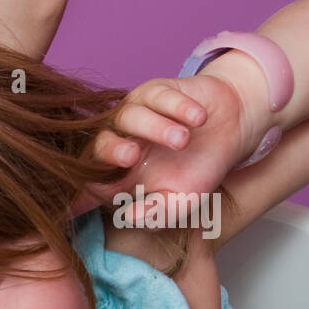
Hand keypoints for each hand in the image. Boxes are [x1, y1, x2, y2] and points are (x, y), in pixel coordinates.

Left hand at [71, 74, 250, 223]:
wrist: (230, 129)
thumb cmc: (198, 169)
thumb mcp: (181, 201)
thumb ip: (155, 213)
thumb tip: (128, 217)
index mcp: (117, 175)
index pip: (89, 183)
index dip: (80, 191)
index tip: (77, 201)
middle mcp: (119, 142)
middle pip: (99, 143)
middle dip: (111, 149)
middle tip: (131, 156)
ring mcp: (136, 113)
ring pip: (129, 115)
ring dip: (155, 128)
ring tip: (182, 140)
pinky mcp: (158, 91)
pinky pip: (160, 96)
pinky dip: (179, 107)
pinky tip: (198, 119)